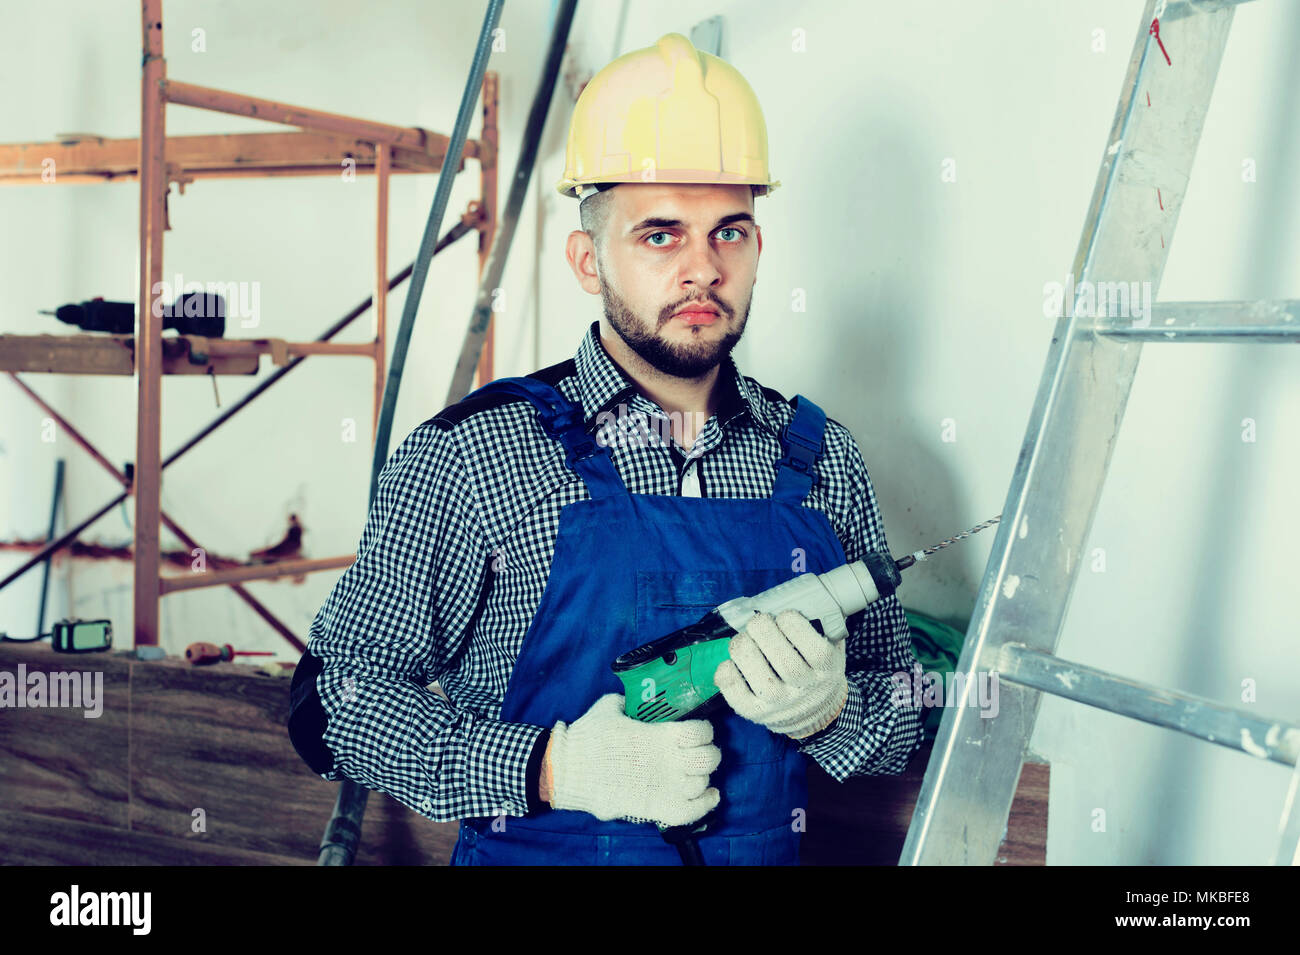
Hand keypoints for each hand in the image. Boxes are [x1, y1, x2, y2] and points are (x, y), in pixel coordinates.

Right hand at [546, 694, 721, 826]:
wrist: (567, 771)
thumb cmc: (587, 737)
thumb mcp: (609, 707)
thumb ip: (628, 701)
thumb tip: (634, 698)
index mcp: (657, 735)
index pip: (699, 731)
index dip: (704, 730)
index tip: (698, 731)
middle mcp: (666, 761)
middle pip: (708, 758)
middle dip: (709, 753)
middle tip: (699, 751)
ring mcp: (663, 787)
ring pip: (702, 783)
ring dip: (703, 777)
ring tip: (695, 772)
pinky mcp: (655, 808)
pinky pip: (691, 812)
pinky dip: (706, 805)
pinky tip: (711, 795)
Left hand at [715, 610, 847, 738]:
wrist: (815, 713)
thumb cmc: (817, 669)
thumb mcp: (831, 647)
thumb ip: (823, 625)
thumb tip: (803, 596)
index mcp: (827, 670)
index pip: (815, 650)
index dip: (794, 625)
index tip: (783, 615)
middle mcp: (806, 691)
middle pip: (785, 662)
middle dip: (764, 631)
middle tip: (757, 622)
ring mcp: (781, 705)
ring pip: (761, 678)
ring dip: (744, 649)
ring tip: (742, 639)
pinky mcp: (757, 714)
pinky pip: (737, 696)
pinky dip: (727, 675)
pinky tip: (729, 662)